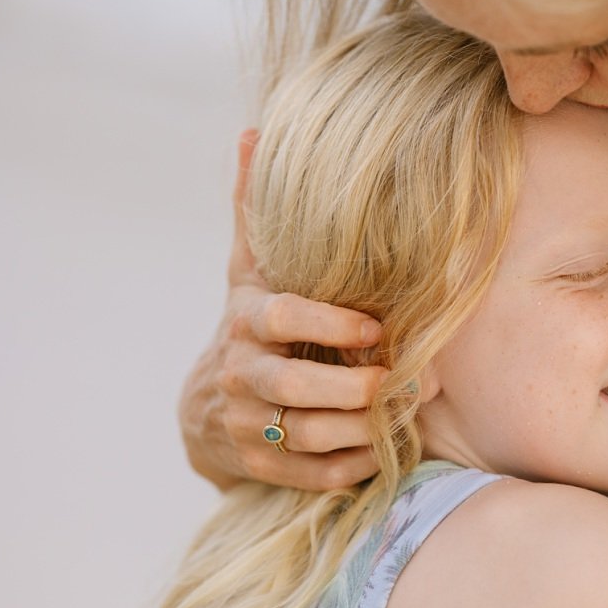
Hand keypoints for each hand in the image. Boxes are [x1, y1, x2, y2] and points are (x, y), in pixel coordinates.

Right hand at [179, 131, 383, 490]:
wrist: (204, 403)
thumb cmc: (250, 324)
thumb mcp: (249, 268)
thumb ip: (254, 210)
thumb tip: (252, 133)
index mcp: (246, 319)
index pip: (282, 317)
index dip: (329, 322)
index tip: (376, 327)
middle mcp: (242, 373)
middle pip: (296, 386)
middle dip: (354, 387)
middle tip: (401, 382)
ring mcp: (248, 424)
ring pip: (306, 436)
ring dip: (361, 430)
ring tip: (403, 414)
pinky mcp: (258, 466)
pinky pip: (309, 475)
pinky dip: (350, 467)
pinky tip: (379, 450)